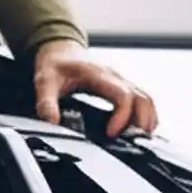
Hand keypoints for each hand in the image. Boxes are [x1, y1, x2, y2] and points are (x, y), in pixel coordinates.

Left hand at [32, 39, 157, 137]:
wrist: (60, 50)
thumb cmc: (55, 64)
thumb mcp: (45, 81)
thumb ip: (46, 102)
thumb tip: (51, 123)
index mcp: (99, 74)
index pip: (124, 95)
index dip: (122, 117)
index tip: (111, 134)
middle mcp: (115, 76)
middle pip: (143, 98)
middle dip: (141, 122)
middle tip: (129, 142)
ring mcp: (121, 80)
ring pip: (146, 99)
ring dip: (146, 120)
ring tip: (135, 140)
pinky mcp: (122, 86)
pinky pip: (142, 100)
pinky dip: (144, 116)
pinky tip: (134, 131)